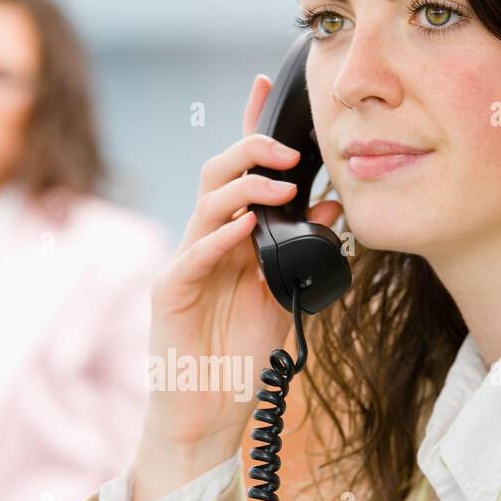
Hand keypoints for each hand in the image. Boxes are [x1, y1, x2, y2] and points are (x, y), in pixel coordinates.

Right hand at [137, 74, 342, 461]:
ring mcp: (184, 265)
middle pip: (218, 175)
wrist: (204, 415)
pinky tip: (246, 229)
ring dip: (246, 188)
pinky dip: (220, 237)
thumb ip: (304, 253)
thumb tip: (332, 205)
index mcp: (231, 239)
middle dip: (253, 151)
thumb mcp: (282, 298)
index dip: (250, 127)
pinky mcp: (168, 295)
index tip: (267, 84)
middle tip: (292, 152)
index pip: (240, 173)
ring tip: (281, 186)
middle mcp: (205, 243)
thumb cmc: (238, 360)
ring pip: (206, 204)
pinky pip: (193, 255)